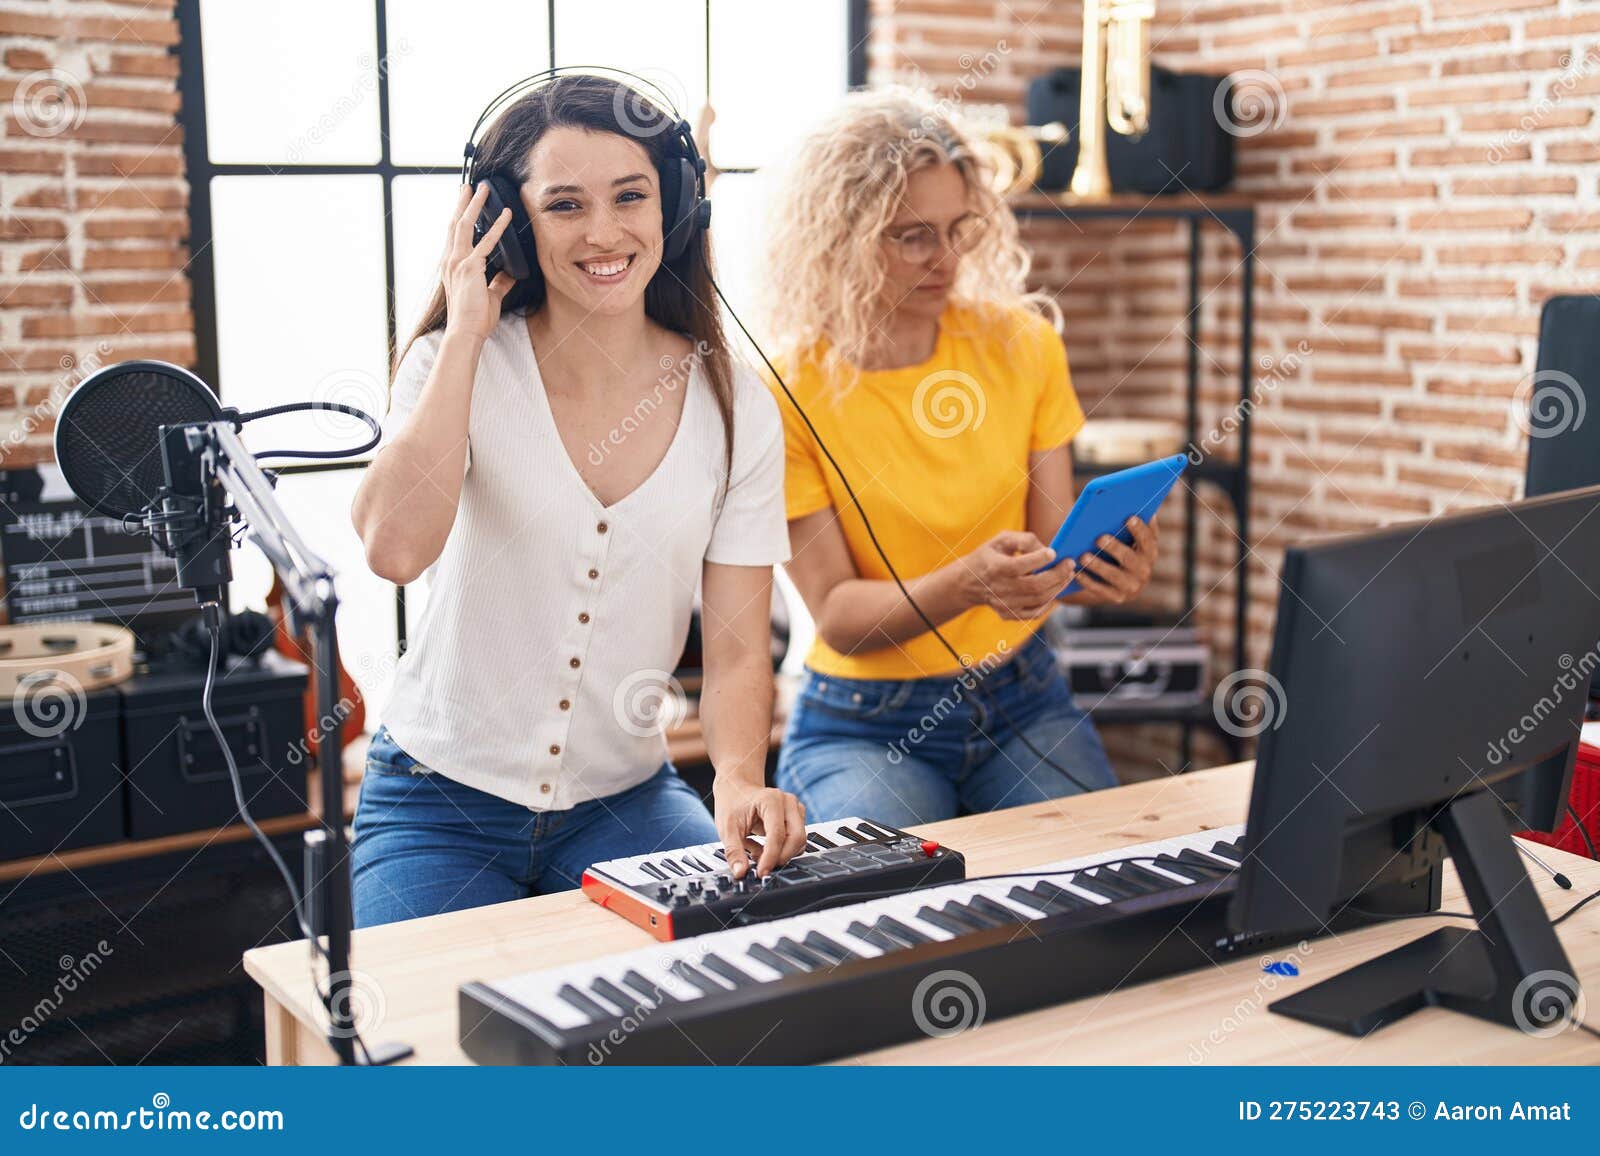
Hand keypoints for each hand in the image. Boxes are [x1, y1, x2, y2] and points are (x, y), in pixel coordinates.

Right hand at [442, 183, 516, 341]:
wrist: (466, 331)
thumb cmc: (475, 317)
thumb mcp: (490, 295)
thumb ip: (499, 282)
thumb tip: (510, 275)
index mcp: (452, 266)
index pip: (454, 235)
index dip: (459, 217)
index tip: (464, 202)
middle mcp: (450, 260)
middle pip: (455, 224)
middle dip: (463, 203)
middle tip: (469, 186)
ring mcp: (458, 262)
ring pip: (465, 225)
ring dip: (475, 205)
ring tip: (483, 189)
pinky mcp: (470, 267)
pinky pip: (486, 242)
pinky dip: (498, 227)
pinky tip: (506, 215)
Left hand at [713, 779, 806, 878]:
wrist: (737, 787)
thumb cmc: (732, 803)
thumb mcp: (726, 828)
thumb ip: (734, 851)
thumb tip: (741, 872)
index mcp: (771, 800)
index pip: (778, 835)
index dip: (771, 857)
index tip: (761, 872)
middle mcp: (788, 803)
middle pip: (797, 838)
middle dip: (781, 858)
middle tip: (763, 868)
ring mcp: (795, 809)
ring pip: (799, 840)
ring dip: (783, 854)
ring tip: (759, 854)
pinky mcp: (797, 817)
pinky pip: (797, 839)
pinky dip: (784, 850)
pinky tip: (765, 849)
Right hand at [961, 530, 1076, 620]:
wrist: (969, 582)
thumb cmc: (989, 556)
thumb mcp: (1001, 540)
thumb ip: (1023, 540)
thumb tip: (1047, 551)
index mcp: (995, 567)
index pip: (1019, 565)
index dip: (1039, 559)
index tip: (1054, 552)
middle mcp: (999, 588)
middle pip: (1035, 586)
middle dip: (1057, 575)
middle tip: (1070, 565)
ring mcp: (1004, 604)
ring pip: (1039, 599)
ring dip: (1058, 587)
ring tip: (1067, 576)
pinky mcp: (1009, 614)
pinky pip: (1035, 613)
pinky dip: (1049, 603)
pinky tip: (1056, 591)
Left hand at [1061, 516, 1158, 604]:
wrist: (1112, 580)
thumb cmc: (1117, 548)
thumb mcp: (1123, 536)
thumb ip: (1125, 522)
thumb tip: (1120, 501)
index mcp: (1149, 551)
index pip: (1148, 539)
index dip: (1140, 529)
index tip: (1128, 517)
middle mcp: (1144, 569)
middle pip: (1130, 558)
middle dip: (1115, 547)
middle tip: (1099, 538)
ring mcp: (1132, 586)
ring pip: (1114, 575)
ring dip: (1098, 565)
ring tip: (1083, 556)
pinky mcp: (1117, 597)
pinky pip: (1100, 589)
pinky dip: (1088, 580)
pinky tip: (1076, 572)